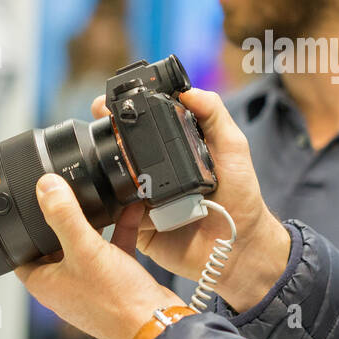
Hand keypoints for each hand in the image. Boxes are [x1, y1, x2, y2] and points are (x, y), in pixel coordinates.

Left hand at [15, 177, 180, 338]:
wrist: (155, 324)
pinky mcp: (115, 282)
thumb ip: (64, 215)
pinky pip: (113, 250)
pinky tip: (130, 210)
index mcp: (45, 283)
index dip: (22, 229)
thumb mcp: (85, 249)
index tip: (29, 205)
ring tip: (98, 199)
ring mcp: (90, 284)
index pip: (21, 252)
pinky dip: (120, 230)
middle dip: (63, 220)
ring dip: (93, 224)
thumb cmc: (115, 302)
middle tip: (67, 195)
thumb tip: (46, 187)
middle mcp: (64, 285)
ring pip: (86, 246)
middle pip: (55, 245)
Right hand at [91, 88, 290, 312]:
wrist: (238, 247)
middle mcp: (153, 170)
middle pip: (118, 146)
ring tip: (97, 152)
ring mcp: (141, 198)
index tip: (111, 99)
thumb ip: (214, 115)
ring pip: (111, 178)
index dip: (124, 109)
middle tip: (100, 119)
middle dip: (103, 131)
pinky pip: (115, 213)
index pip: (142, 123)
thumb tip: (189, 91)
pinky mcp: (136, 226)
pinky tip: (111, 191)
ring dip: (102, 165)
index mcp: (172, 149)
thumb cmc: (241, 197)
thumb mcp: (233, 147)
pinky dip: (111, 203)